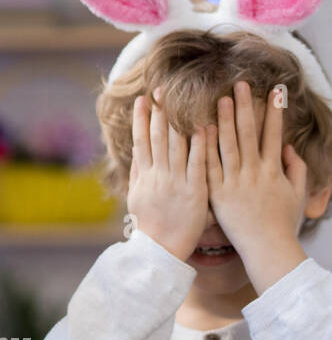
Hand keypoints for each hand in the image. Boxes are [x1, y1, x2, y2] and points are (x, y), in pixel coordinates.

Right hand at [127, 86, 208, 260]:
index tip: (142, 100)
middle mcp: (158, 175)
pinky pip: (198, 163)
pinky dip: (200, 145)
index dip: (141, 120)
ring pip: (177, 146)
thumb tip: (137, 154)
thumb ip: (138, 174)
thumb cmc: (150, 225)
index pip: (141, 141)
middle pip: (158, 138)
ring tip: (180, 100)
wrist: (161, 249)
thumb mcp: (137, 198)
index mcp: (144, 176)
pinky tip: (202, 127)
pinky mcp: (195, 191)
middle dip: (159, 113)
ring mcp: (176, 182)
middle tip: (161, 91)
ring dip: (178, 121)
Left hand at [205, 80, 307, 292]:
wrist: (267, 249)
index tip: (274, 91)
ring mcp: (235, 182)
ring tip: (221, 98)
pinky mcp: (217, 193)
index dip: (274, 112)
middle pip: (249, 133)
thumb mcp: (297, 195)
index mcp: (274, 170)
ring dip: (224, 120)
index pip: (273, 134)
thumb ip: (297, 170)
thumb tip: (290, 148)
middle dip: (246, 107)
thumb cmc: (282, 224)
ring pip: (228, 145)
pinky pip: (209, 166)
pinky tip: (200, 130)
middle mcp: (254, 172)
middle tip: (241, 84)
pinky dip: (205, 147)